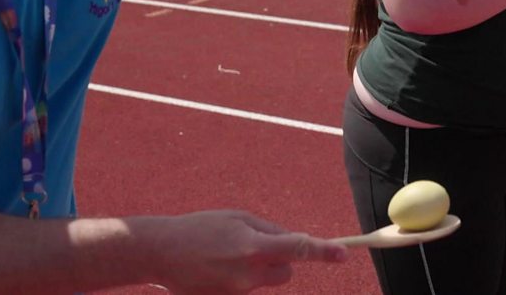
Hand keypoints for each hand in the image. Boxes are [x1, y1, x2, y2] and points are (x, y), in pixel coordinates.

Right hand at [153, 211, 347, 293]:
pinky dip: (243, 278)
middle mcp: (247, 273)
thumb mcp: (237, 217)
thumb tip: (294, 241)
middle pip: (287, 271)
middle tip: (256, 245)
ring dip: (260, 269)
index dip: (323, 252)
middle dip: (282, 259)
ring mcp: (237, 292)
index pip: (297, 249)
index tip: (343, 254)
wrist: (161, 253)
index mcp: (251, 246)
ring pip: (269, 281)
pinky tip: (220, 267)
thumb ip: (269, 230)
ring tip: (230, 254)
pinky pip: (249, 288)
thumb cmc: (200, 228)